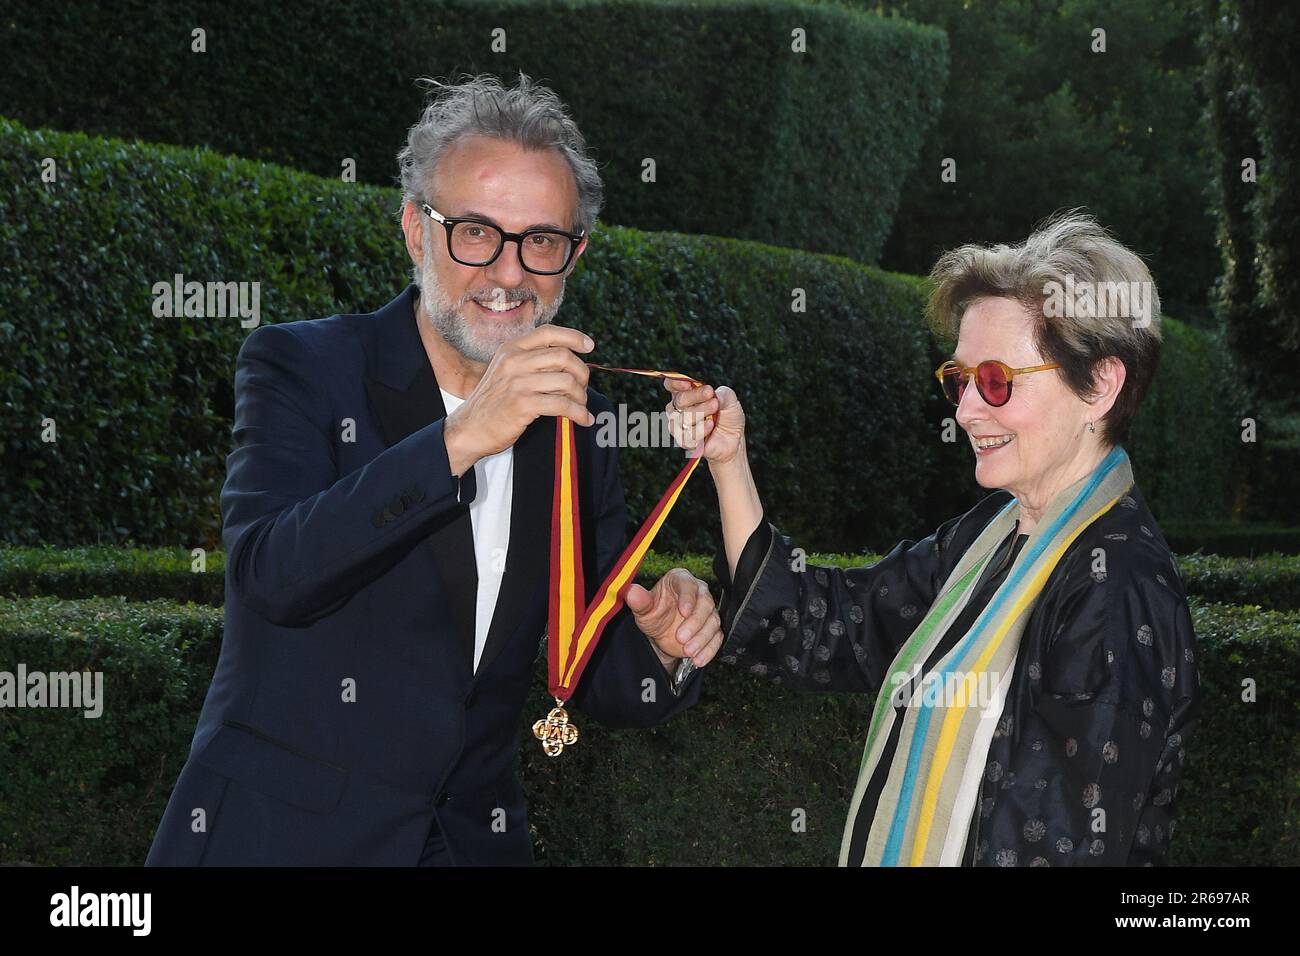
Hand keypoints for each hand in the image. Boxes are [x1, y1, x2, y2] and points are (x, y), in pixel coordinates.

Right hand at [443, 325, 595, 475]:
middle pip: (563, 356)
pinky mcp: (523, 404)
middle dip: (581, 373)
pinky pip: (562, 404)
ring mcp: (518, 382)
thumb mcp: (506, 372)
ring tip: (581, 406)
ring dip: (581, 396)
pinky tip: (583, 419)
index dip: (573, 337)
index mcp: (511, 349)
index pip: (548, 332)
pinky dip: (579, 413)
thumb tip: (569, 362)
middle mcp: (514, 361)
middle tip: (582, 388)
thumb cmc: (493, 402)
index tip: (589, 346)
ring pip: (566, 381)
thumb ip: (530, 362)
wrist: (469, 428)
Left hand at [624, 568, 722, 667]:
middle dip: (695, 622)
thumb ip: (639, 601)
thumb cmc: (653, 614)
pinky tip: (699, 660)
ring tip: (688, 652)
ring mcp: (708, 611)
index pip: (688, 584)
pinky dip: (709, 650)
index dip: (688, 597)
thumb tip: (631, 591)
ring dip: (702, 638)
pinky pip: (717, 637)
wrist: (661, 633)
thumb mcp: (644, 609)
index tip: (683, 611)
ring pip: (713, 621)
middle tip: (681, 638)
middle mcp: (698, 592)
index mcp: (680, 580)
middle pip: (705, 603)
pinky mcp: (713, 628)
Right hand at [663, 380, 745, 467]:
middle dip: (695, 396)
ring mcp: (680, 426)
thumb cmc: (728, 416)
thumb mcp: (730, 400)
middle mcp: (679, 410)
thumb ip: (721, 394)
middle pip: (679, 401)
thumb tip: (712, 394)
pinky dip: (700, 429)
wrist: (734, 439)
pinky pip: (687, 436)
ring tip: (715, 411)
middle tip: (711, 396)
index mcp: (686, 395)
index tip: (688, 383)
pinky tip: (710, 425)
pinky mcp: (685, 441)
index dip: (676, 383)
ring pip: (683, 418)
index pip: (672, 386)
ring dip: (700, 412)